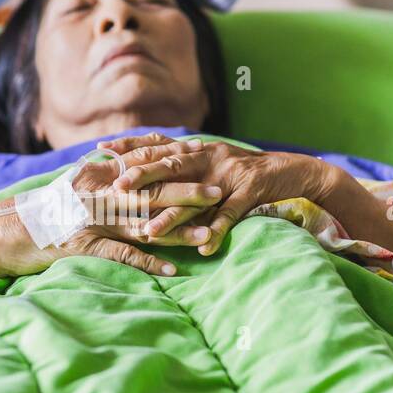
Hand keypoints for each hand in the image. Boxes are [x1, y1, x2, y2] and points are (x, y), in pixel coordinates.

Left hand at [102, 133, 346, 254]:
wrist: (291, 171)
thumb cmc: (245, 172)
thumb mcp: (211, 162)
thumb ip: (183, 164)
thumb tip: (145, 166)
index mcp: (197, 149)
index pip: (158, 144)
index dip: (131, 146)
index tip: (102, 149)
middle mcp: (210, 156)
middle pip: (170, 164)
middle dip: (142, 175)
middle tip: (116, 189)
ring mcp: (230, 174)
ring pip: (196, 195)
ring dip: (172, 215)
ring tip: (148, 232)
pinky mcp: (251, 192)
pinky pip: (230, 215)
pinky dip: (217, 231)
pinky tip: (203, 247)